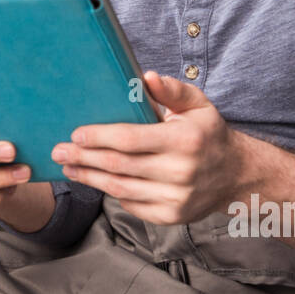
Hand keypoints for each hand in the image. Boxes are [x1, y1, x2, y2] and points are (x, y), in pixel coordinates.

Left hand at [51, 70, 242, 225]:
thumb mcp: (197, 104)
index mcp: (185, 140)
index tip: (76, 133)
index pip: (130, 139)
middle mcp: (181, 171)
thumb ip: (171, 90)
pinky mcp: (171, 216)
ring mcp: (176, 198)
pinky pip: (131, 204)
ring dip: (89, 177)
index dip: (99, 137)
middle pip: (119, 165)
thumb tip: (145, 77)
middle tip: (58, 151)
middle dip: (84, 157)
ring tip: (68, 167)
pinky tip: (94, 180)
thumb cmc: (208, 133)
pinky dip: (110, 192)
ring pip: (120, 188)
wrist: (236, 175)